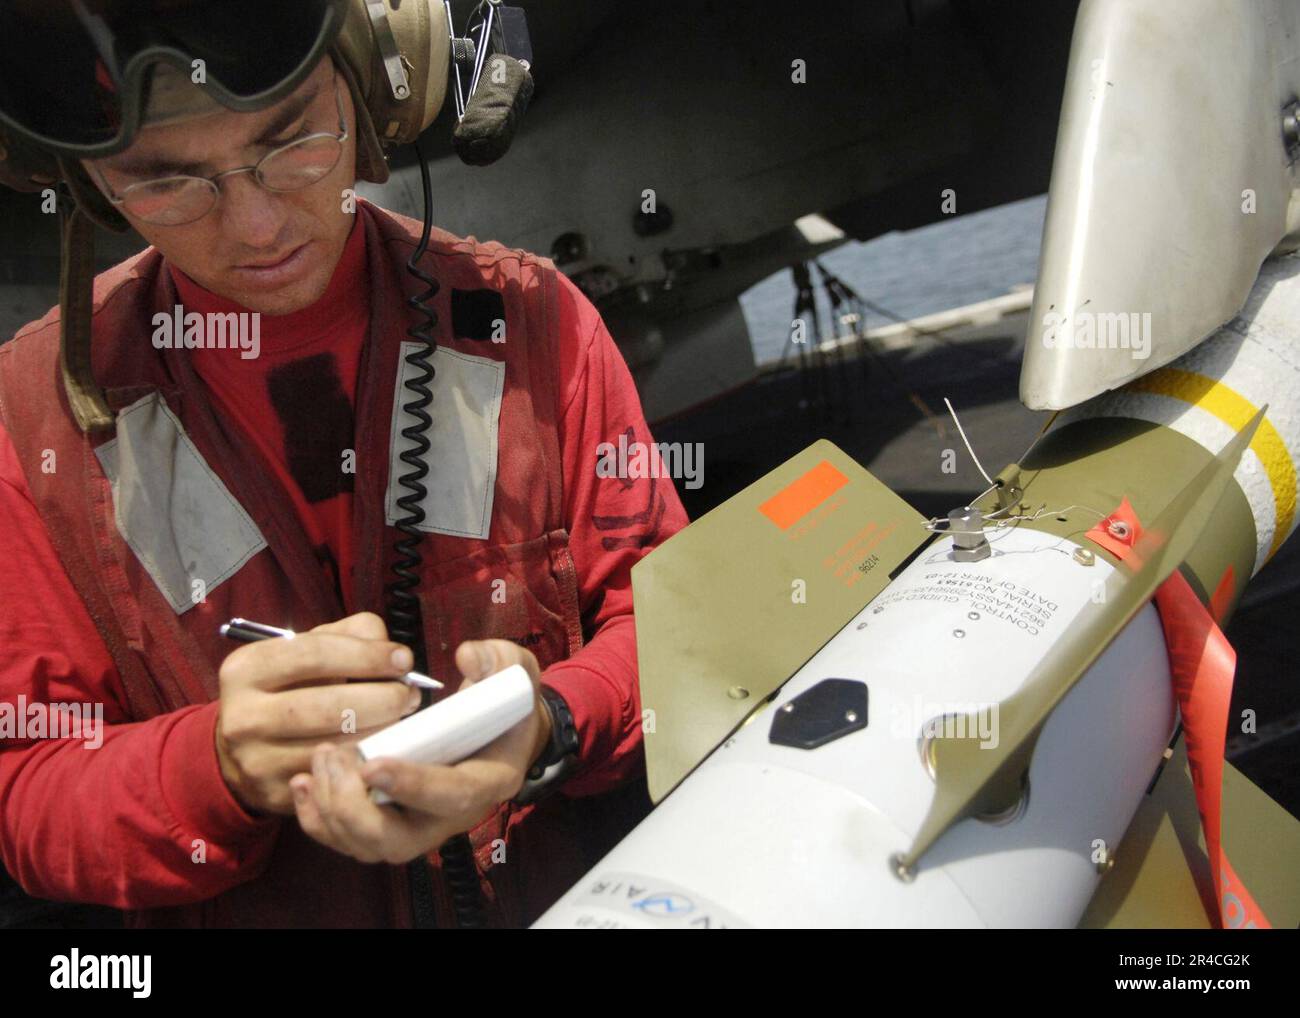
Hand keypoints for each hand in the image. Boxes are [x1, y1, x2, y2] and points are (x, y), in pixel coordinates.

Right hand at [215, 612, 422, 814]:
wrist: (244, 747)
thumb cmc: (291, 688)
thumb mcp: (308, 651)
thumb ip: (351, 637)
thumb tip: (393, 653)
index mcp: (246, 669)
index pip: (315, 655)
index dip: (367, 656)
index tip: (403, 660)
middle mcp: (243, 716)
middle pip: (329, 706)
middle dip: (383, 698)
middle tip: (409, 695)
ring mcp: (256, 760)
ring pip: (337, 745)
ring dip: (382, 731)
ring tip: (401, 718)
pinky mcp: (275, 793)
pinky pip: (336, 777)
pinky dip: (367, 760)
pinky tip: (382, 748)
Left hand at [287, 639, 552, 865]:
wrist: (499, 730)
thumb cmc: (505, 702)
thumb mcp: (514, 673)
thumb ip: (497, 661)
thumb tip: (467, 657)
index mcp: (490, 780)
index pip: (454, 796)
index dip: (413, 785)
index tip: (372, 763)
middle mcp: (452, 817)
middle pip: (399, 841)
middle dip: (355, 808)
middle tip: (332, 757)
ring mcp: (419, 826)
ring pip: (367, 845)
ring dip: (332, 810)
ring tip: (317, 759)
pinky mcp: (391, 824)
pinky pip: (348, 839)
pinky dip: (318, 818)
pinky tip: (304, 781)